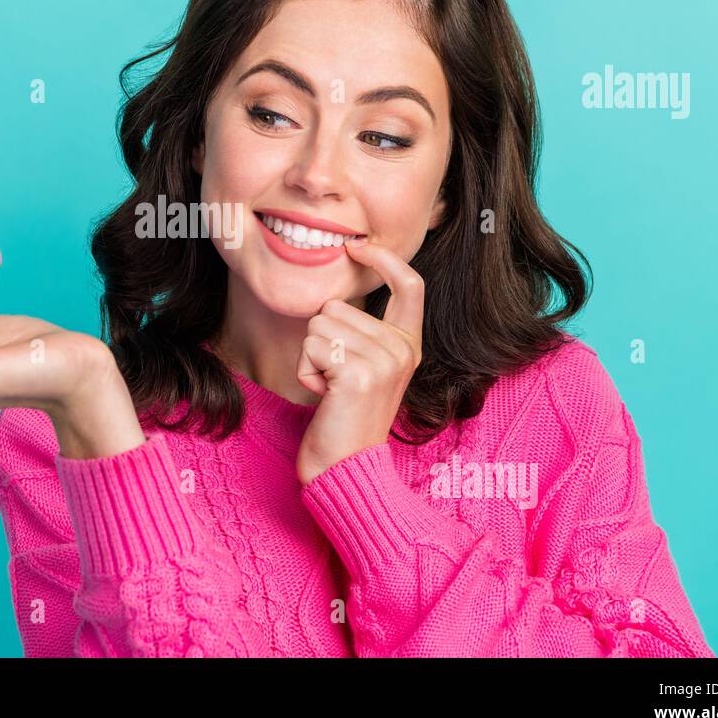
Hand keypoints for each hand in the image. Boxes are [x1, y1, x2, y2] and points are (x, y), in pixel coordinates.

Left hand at [294, 238, 424, 485]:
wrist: (345, 469)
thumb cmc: (344, 418)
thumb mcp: (367, 370)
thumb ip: (365, 334)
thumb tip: (339, 297)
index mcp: (409, 345)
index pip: (410, 284)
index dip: (383, 260)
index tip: (356, 248)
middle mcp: (402, 349)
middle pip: (336, 307)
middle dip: (322, 341)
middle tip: (336, 381)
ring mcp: (384, 361)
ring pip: (319, 325)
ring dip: (312, 358)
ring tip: (331, 390)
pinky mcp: (358, 373)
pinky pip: (312, 346)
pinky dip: (307, 371)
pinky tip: (325, 396)